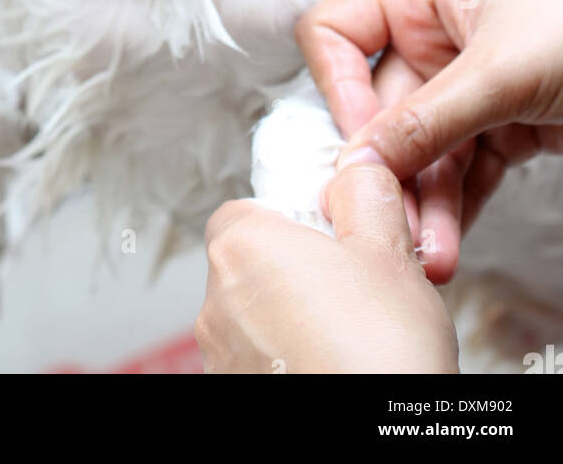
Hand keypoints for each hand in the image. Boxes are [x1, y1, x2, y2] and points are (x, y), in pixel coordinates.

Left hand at [196, 163, 458, 373]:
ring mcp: (221, 359)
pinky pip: (263, 363)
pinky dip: (293, 362)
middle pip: (254, 264)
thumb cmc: (378, 356)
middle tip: (356, 288)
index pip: (245, 209)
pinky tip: (339, 368)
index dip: (293, 219)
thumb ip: (367, 195)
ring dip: (296, 320)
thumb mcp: (389, 252)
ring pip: (258, 319)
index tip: (335, 234)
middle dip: (301, 272)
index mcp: (241, 247)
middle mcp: (216, 303)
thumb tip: (359, 170)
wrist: (376, 444)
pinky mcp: (234, 395)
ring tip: (355, 336)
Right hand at [296, 0, 562, 284]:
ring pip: (420, 146)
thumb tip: (361, 159)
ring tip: (431, 253)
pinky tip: (448, 239)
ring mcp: (464, 75)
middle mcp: (434, 27)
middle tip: (390, 223)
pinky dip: (455, 205)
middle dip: (391, 169)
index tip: (362, 147)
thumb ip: (426, 120)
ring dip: (424, 201)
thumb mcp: (502, 71)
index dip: (340, 89)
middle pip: (380, 105)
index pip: (337, 32)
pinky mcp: (497, 116)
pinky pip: (459, 165)